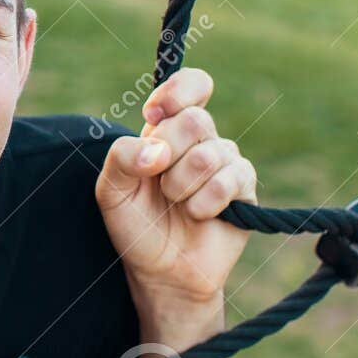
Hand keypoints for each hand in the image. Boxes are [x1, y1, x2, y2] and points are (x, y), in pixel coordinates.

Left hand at [95, 68, 256, 309]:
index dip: (178, 91)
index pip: (190, 85)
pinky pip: (230, 179)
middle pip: (195, 119)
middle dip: (168, 154)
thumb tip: (157, 150)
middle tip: (159, 182)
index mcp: (167, 131)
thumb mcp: (111, 191)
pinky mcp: (245, 188)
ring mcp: (225, 162)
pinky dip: (205, 202)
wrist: (162, 273)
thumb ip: (122, 158)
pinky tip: (198, 216)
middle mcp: (200, 140)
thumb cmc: (137, 227)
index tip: (155, 114)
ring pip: (210, 153)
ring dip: (182, 186)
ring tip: (177, 205)